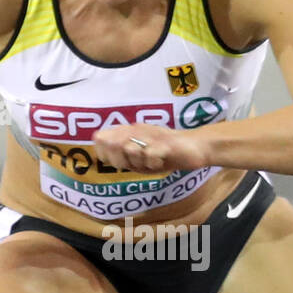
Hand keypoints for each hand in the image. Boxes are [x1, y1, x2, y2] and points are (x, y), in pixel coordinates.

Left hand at [92, 123, 213, 174]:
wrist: (194, 147)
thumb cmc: (164, 152)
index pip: (100, 139)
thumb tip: (98, 144)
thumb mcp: (139, 156)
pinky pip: (149, 154)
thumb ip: (119, 154)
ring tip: (151, 160)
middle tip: (137, 162)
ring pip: (130, 150)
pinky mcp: (165, 144)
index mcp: (128, 131)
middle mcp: (137, 130)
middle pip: (113, 145)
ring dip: (139, 162)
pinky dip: (153, 162)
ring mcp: (151, 136)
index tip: (119, 160)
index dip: (105, 153)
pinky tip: (161, 160)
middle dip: (121, 160)